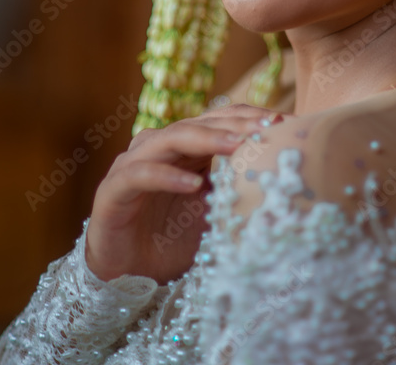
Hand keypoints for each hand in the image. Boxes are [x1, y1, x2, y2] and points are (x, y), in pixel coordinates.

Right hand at [85, 104, 284, 283]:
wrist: (126, 277)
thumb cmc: (171, 242)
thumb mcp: (213, 214)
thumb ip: (236, 191)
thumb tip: (282, 178)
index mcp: (183, 148)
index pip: (218, 120)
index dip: (249, 118)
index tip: (283, 123)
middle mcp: (158, 147)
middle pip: (199, 124)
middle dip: (235, 125)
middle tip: (267, 128)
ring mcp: (132, 164)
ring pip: (170, 139)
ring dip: (206, 140)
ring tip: (237, 145)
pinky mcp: (112, 190)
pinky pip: (140, 175)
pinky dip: (167, 177)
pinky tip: (193, 185)